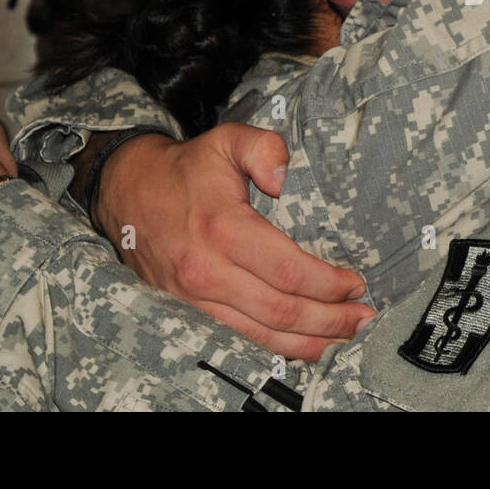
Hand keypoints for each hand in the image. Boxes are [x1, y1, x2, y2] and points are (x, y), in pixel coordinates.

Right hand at [96, 124, 376, 360]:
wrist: (127, 192)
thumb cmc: (186, 168)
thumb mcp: (227, 140)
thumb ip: (264, 148)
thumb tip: (285, 177)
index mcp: (223, 228)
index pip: (288, 271)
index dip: (328, 283)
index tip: (356, 283)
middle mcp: (207, 270)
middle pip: (281, 311)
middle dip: (330, 319)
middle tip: (362, 317)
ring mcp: (195, 297)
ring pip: (261, 334)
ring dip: (309, 341)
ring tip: (344, 337)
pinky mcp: (188, 310)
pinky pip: (238, 338)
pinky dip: (276, 348)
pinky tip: (304, 345)